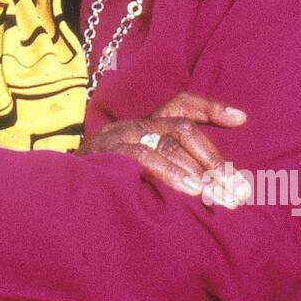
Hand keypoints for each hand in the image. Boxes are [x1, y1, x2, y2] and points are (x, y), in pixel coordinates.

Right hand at [76, 90, 250, 207]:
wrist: (59, 193)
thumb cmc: (108, 184)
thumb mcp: (142, 172)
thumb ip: (171, 170)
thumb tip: (216, 188)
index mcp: (145, 125)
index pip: (180, 105)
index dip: (210, 108)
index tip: (241, 119)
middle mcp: (133, 125)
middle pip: (180, 128)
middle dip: (213, 159)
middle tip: (237, 190)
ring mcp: (118, 137)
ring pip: (165, 142)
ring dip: (196, 170)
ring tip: (216, 195)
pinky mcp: (106, 154)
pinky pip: (141, 157)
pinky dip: (168, 173)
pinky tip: (188, 191)